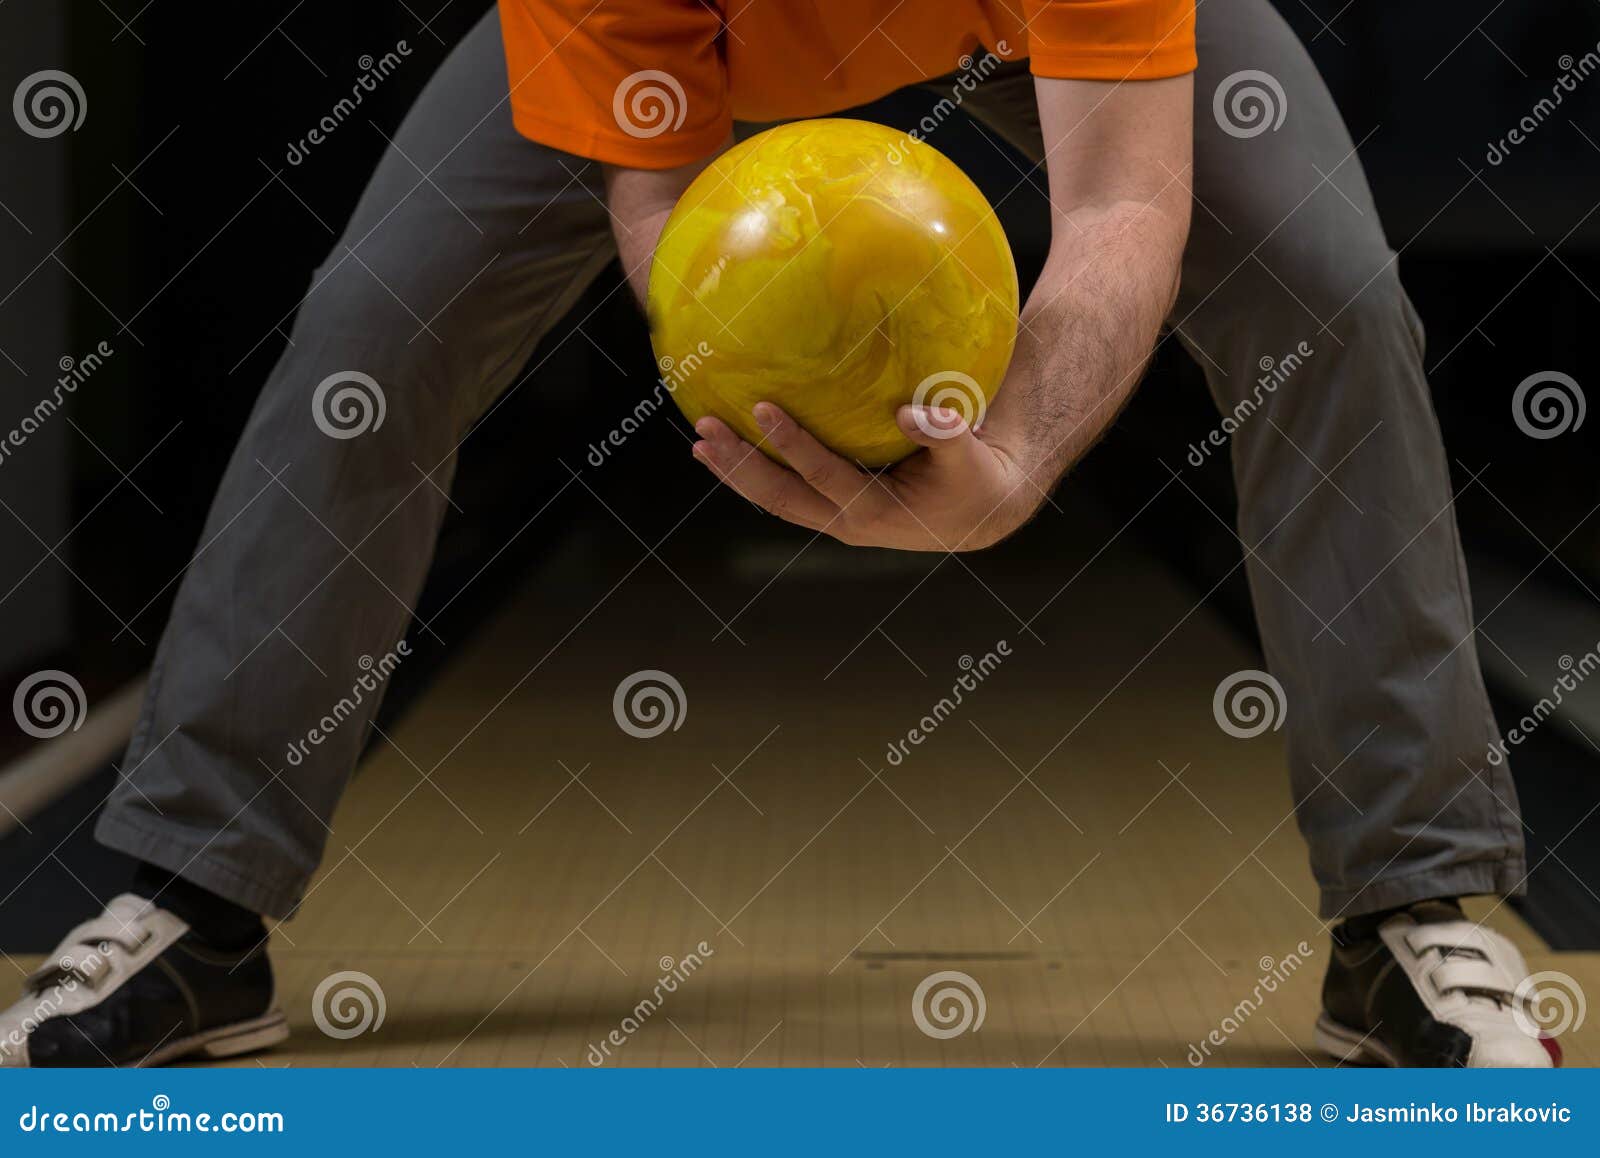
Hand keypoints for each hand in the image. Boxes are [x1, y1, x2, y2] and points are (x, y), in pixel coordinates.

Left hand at [691, 402, 1039, 551]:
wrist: (976, 515)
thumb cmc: (975, 479)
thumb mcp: (971, 458)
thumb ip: (946, 433)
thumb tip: (908, 412)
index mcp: (877, 511)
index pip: (824, 476)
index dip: (792, 445)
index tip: (762, 407)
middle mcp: (847, 523)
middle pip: (780, 497)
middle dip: (740, 465)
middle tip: (704, 431)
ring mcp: (834, 520)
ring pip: (775, 500)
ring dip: (736, 473)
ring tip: (701, 442)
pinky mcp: (830, 512)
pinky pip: (784, 493)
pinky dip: (753, 474)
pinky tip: (729, 449)